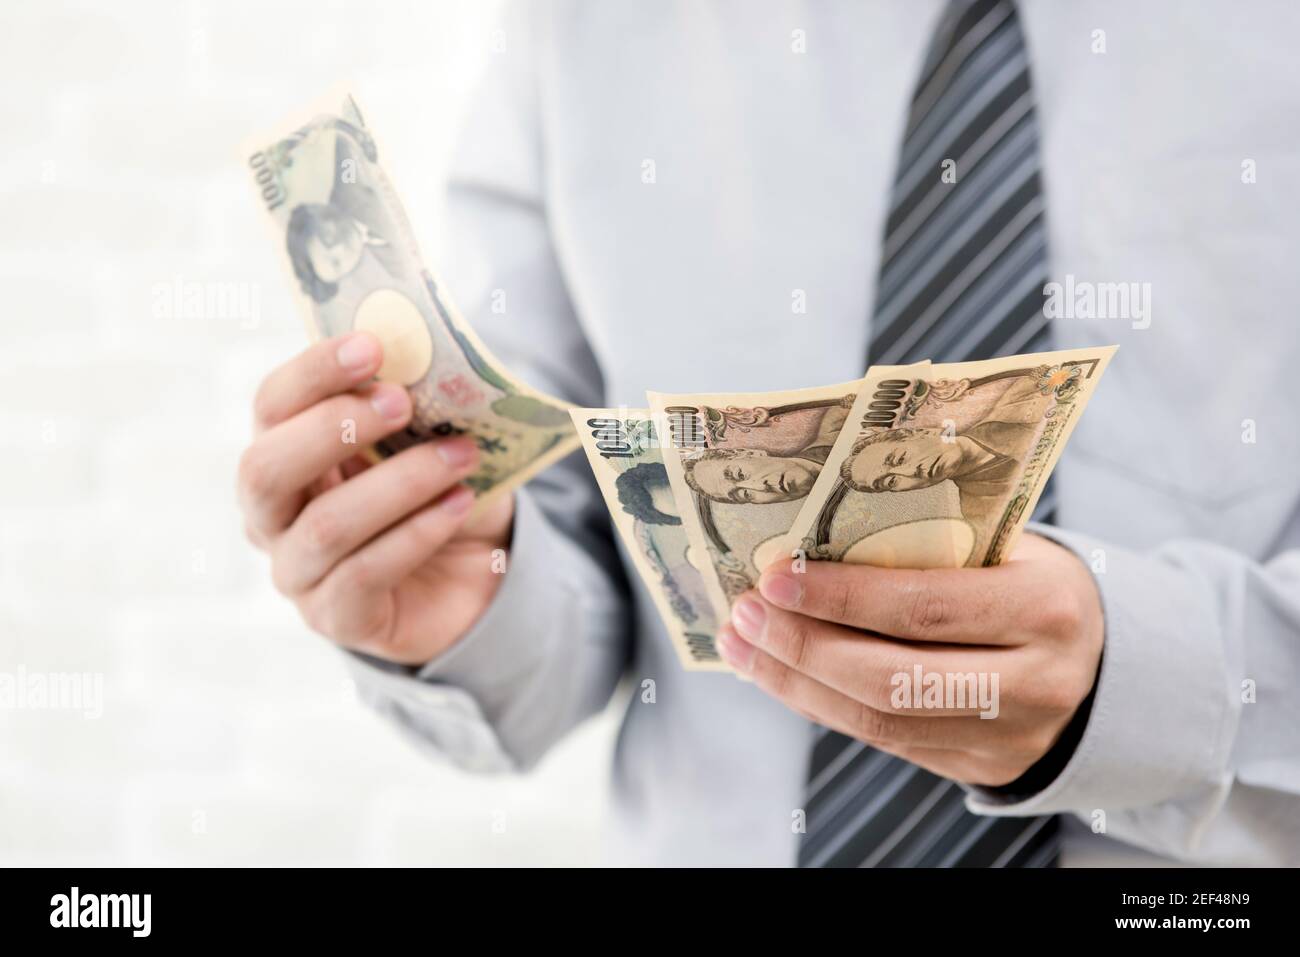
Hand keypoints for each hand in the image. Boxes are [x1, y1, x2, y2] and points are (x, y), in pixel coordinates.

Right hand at [237, 332, 513, 664]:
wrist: (474, 577)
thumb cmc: (438, 493)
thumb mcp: (430, 440)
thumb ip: (416, 403)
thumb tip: (429, 354)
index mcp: (284, 454)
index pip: (272, 405)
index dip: (313, 372)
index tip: (372, 345)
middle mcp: (272, 516)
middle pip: (265, 467)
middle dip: (334, 427)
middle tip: (402, 401)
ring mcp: (297, 572)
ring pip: (327, 524)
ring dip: (400, 481)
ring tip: (461, 455)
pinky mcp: (336, 617)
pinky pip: (366, 572)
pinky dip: (419, 531)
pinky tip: (461, 503)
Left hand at [717, 534, 1103, 786]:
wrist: (1107, 660)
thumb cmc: (1030, 580)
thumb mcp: (1007, 548)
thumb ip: (931, 547)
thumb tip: (807, 540)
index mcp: (1044, 607)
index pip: (925, 606)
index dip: (841, 595)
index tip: (774, 575)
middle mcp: (1035, 682)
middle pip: (894, 679)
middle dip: (803, 647)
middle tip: (744, 613)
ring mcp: (1009, 737)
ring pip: (882, 722)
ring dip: (796, 683)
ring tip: (742, 644)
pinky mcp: (981, 769)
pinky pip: (886, 743)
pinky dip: (822, 707)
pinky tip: (779, 675)